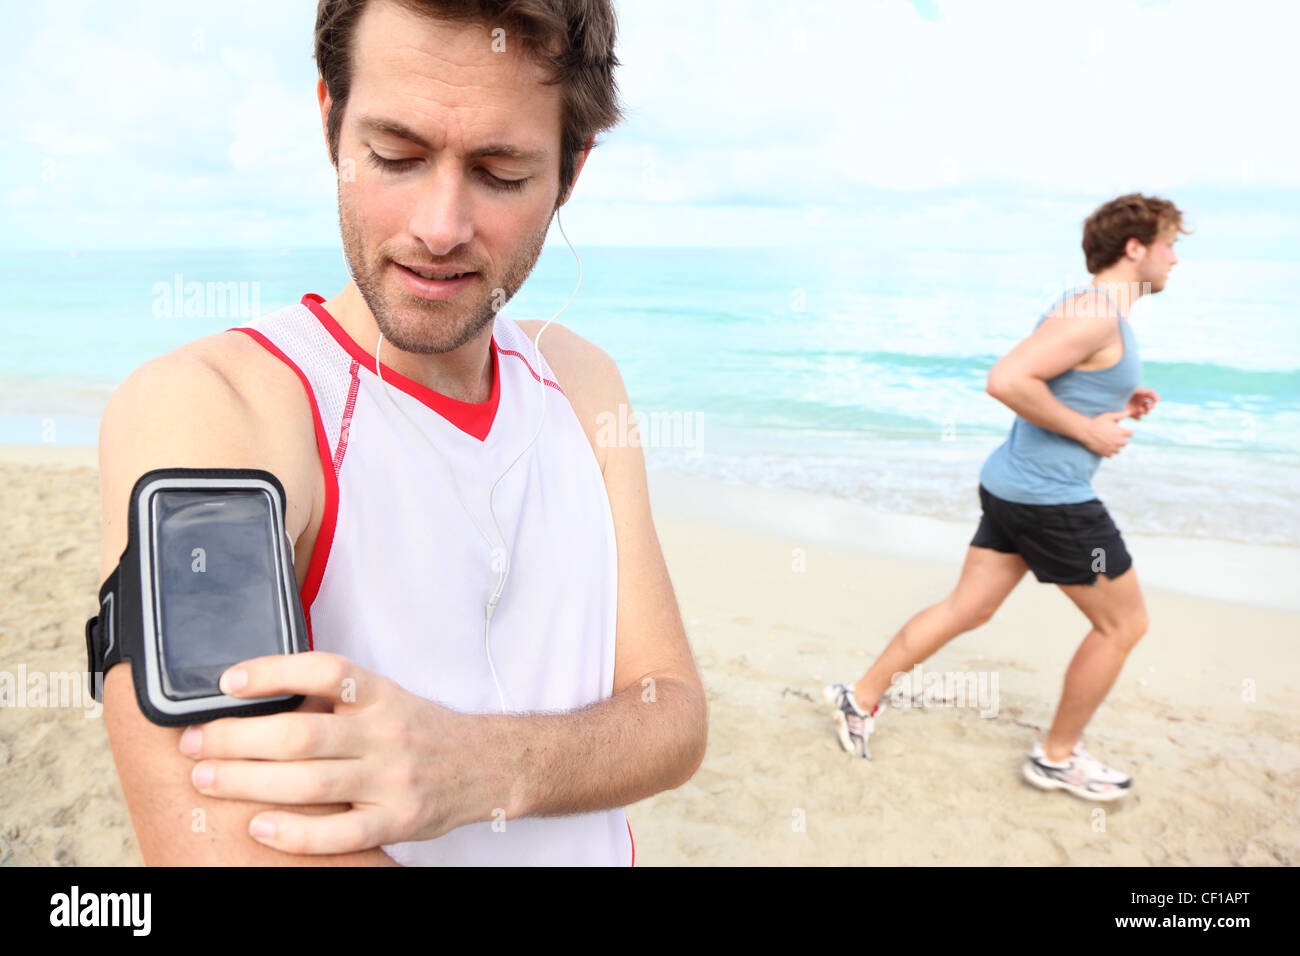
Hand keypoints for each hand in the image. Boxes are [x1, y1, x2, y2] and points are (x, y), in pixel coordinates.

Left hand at [177, 652, 507, 854]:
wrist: (485, 765)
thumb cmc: (421, 730)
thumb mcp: (385, 697)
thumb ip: (334, 698)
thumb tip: (257, 699)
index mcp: (381, 694)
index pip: (326, 672)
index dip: (276, 672)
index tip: (229, 680)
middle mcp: (387, 732)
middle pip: (303, 734)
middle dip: (238, 739)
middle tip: (196, 742)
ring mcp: (392, 779)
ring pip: (312, 783)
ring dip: (250, 781)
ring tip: (208, 778)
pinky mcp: (397, 820)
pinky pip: (340, 833)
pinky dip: (295, 831)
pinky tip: (260, 825)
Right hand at [1079, 411, 1132, 456]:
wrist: (1086, 431)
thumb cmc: (1097, 422)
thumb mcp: (1109, 416)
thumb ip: (1120, 415)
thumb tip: (1129, 412)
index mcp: (1121, 432)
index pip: (1130, 434)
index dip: (1126, 432)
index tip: (1121, 431)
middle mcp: (1118, 441)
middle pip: (1124, 443)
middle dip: (1120, 440)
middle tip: (1113, 437)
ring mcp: (1112, 448)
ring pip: (1118, 451)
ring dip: (1115, 447)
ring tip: (1108, 443)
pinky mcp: (1105, 452)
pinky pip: (1110, 455)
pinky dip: (1108, 452)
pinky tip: (1104, 447)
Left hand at [1124, 387, 1158, 419]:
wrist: (1112, 398)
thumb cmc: (1123, 392)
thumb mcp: (1134, 390)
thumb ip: (1143, 390)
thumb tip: (1153, 391)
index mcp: (1142, 394)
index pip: (1153, 397)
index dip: (1156, 399)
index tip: (1156, 400)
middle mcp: (1140, 401)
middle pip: (1151, 406)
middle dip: (1151, 406)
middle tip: (1147, 406)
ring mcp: (1136, 408)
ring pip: (1146, 412)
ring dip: (1145, 411)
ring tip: (1139, 409)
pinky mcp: (1131, 414)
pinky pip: (1138, 418)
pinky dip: (1138, 417)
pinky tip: (1136, 415)